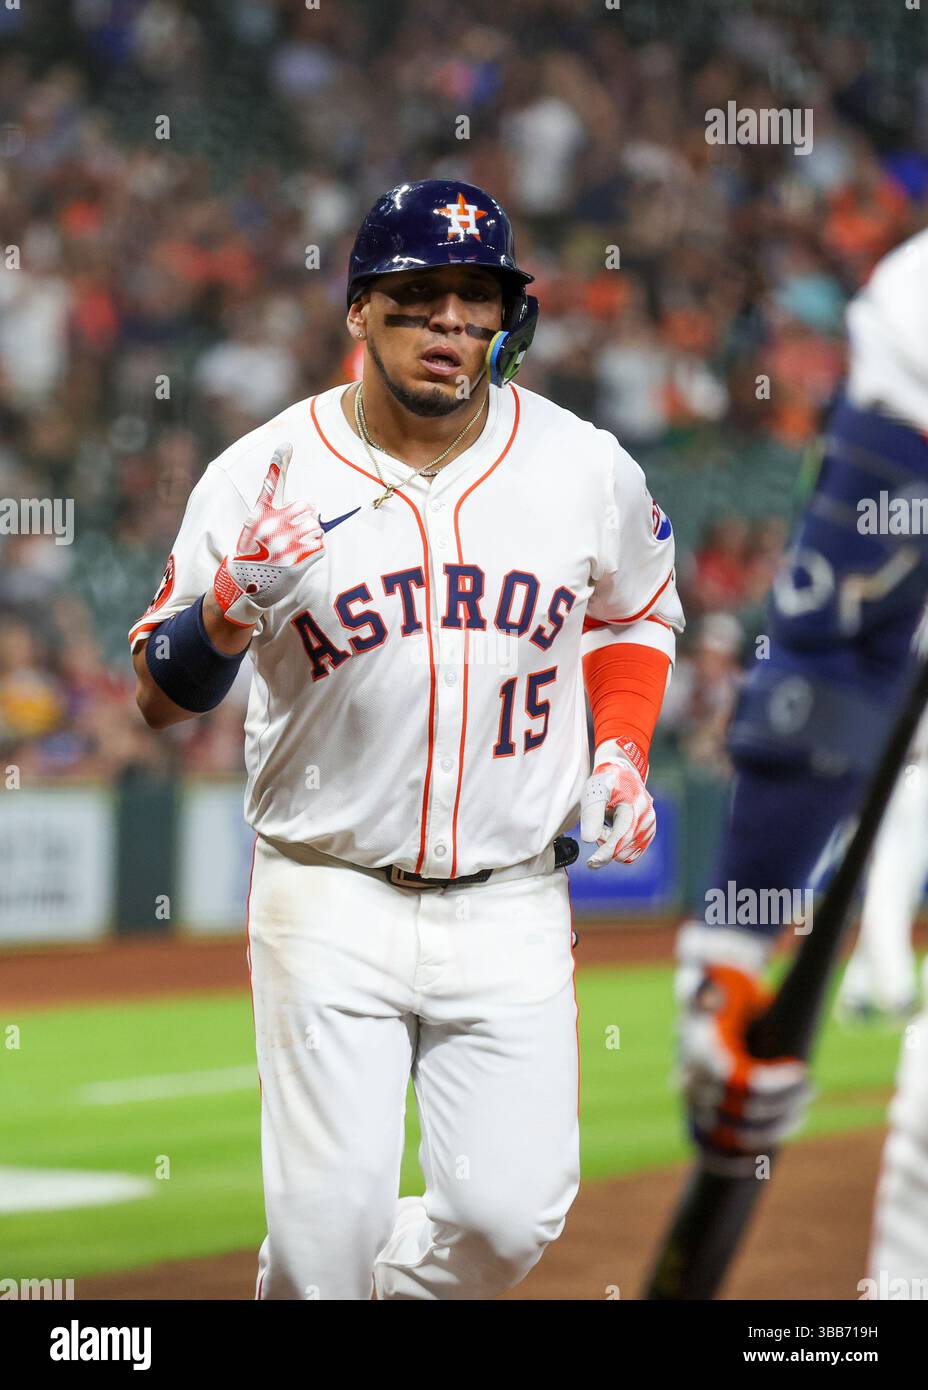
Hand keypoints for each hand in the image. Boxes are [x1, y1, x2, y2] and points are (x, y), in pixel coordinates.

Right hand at [214, 443, 324, 627]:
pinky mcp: (297, 561)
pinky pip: (320, 547)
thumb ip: (277, 510)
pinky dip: (314, 553)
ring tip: (292, 550)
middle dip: (306, 519)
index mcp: (260, 513)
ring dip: (311, 538)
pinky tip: (298, 560)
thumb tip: (309, 501)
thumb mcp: (254, 526)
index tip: (286, 444)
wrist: (243, 587)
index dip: (279, 462)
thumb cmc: (252, 553)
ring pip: (317, 528)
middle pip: (309, 507)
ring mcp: (285, 543)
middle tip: (291, 535)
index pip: (271, 483)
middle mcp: (272, 525)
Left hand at [580, 738, 655, 866]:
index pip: (620, 838)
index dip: (604, 853)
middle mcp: (647, 820)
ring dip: (612, 844)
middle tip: (600, 821)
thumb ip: (592, 815)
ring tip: (608, 823)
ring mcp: (650, 828)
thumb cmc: (607, 782)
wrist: (624, 774)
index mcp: (634, 808)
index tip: (591, 863)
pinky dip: (619, 846)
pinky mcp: (649, 835)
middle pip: (620, 849)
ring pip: (624, 854)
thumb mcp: (595, 793)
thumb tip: (589, 839)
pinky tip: (615, 829)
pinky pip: (630, 853)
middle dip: (605, 841)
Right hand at [678, 962, 810, 1156]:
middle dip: (782, 1107)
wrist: (710, 996)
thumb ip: (709, 978)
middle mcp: (692, 1080)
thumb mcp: (718, 976)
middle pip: (741, 1115)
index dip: (773, 1087)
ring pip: (735, 1137)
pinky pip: (721, 1148)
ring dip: (776, 1128)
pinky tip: (777, 1138)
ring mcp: (697, 1101)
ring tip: (803, 1104)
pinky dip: (748, 1152)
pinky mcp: (705, 1115)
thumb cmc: (723, 984)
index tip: (802, 1069)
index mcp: (698, 1049)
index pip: (737, 1084)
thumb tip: (707, 991)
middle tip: (809, 1087)